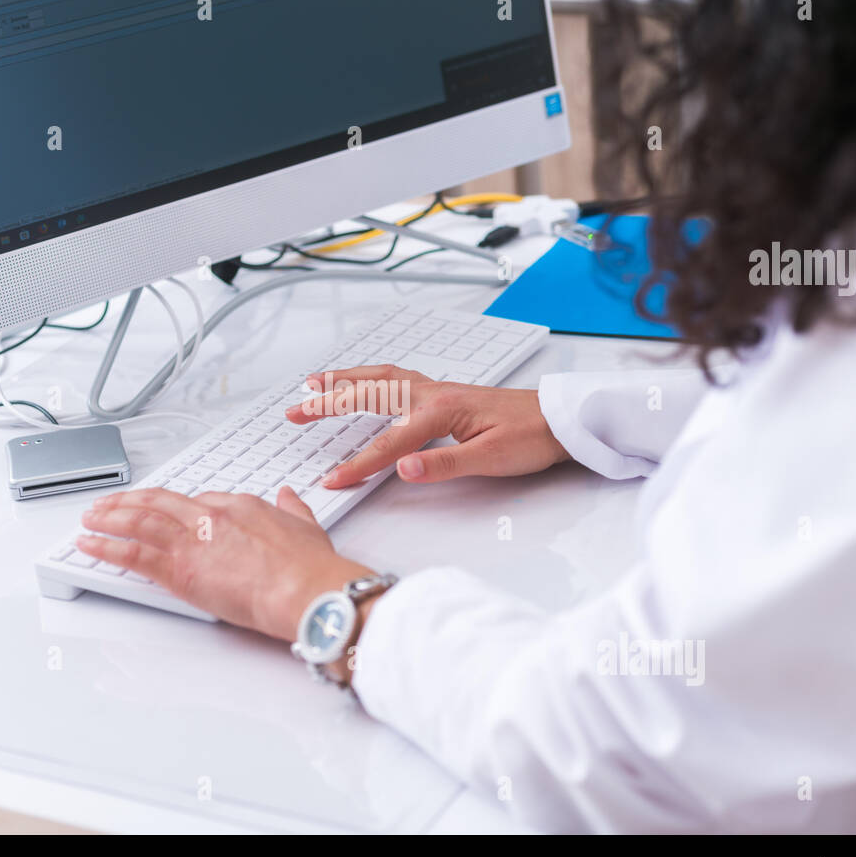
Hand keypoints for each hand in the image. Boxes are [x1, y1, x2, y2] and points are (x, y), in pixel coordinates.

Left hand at [76, 487, 373, 640]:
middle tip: (109, 505)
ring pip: (139, 521)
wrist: (306, 588)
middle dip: (130, 502)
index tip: (161, 510)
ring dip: (109, 518)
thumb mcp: (307, 526)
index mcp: (240, 505)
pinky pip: (132, 553)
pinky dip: (106, 547)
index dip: (173, 505)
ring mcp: (192, 540)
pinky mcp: (180, 569)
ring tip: (90, 519)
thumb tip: (289, 496)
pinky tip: (89, 544)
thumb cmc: (310, 567)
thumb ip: (293, 509)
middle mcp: (211, 516)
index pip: (198, 500)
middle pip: (159, 502)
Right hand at [285, 365, 569, 488]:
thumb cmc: (531, 439)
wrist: (561, 420)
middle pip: (370, 395)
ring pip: (380, 378)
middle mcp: (433, 394)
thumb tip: (403, 468)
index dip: (358, 464)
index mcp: (440, 411)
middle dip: (329, 404)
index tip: (333, 479)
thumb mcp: (491, 460)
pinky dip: (370, 377)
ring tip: (314, 383)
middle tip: (294, 411)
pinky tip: (363, 382)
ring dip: (345, 379)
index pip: (389, 443)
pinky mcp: (444, 394)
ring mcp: (437, 390)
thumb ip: (444, 464)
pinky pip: (395, 378)